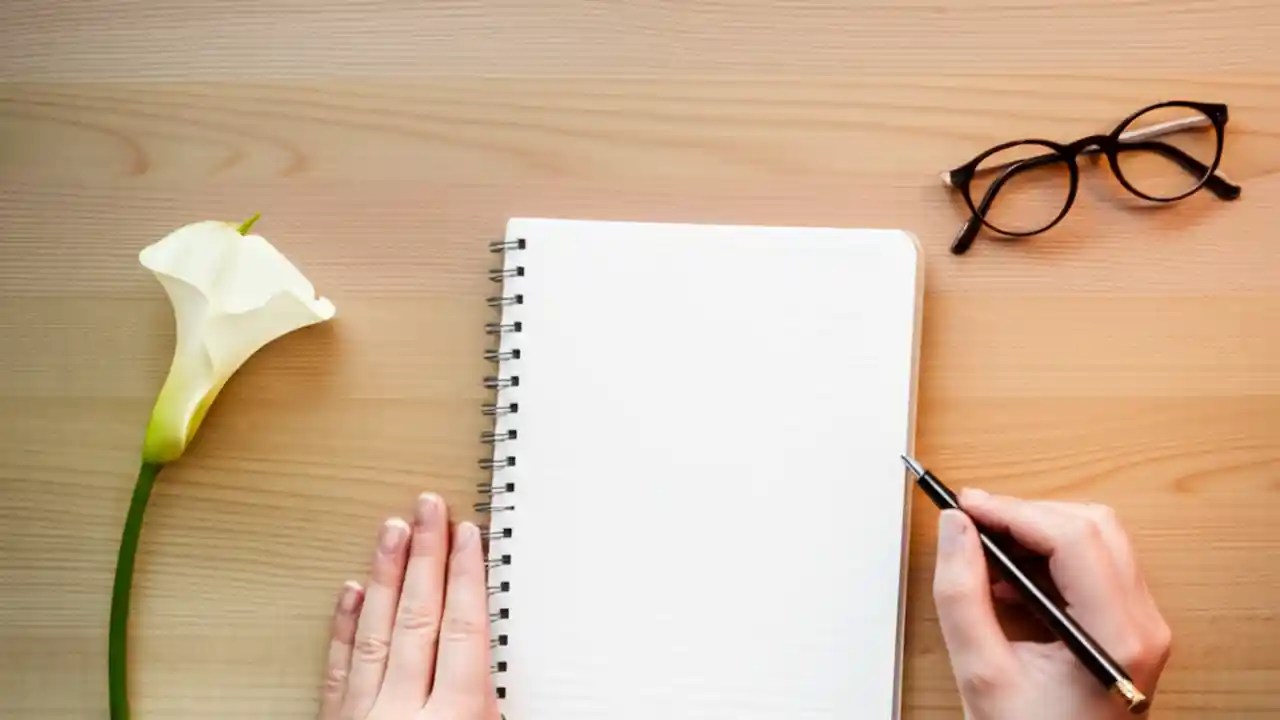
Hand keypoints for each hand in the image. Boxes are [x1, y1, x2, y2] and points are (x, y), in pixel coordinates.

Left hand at [320, 494, 500, 719]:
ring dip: (386, 575)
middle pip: (418, 617)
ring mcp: (364, 715)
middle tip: (428, 509)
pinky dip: (345, 627)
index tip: (466, 535)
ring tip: (391, 531)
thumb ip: (487, 707)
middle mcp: (404, 710)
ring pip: (375, 632)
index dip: (466, 576)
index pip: (463, 629)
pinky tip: (351, 591)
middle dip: (426, 556)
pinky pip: (340, 667)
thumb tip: (488, 662)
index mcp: (454, 716)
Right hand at [933, 490, 1171, 719]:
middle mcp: (1143, 624)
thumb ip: (961, 595)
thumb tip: (955, 528)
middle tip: (971, 521)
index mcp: (1117, 637)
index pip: (1073, 539)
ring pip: (1096, 537)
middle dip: (1026, 514)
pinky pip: (1095, 564)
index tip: (966, 507)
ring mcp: (1141, 625)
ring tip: (985, 554)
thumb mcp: (982, 674)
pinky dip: (1048, 556)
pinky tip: (1008, 580)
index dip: (1014, 512)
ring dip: (1037, 532)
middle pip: (1092, 526)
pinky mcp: (1129, 626)